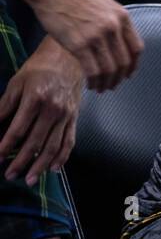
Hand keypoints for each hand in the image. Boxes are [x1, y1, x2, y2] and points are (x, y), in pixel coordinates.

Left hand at [0, 38, 83, 183]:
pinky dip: (61, 157)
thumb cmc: (39, 70)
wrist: (69, 59)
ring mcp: (66, 116)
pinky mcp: (75, 119)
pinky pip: (69, 142)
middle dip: (21, 162)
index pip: (17, 130)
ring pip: (53, 146)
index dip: (5, 147)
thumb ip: (5, 106)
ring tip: (30, 180)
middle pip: (35, 143)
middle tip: (10, 175)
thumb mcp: (17, 83)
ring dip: (40, 166)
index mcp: (35, 99)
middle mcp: (52, 110)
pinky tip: (53, 169)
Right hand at [31, 0, 142, 91]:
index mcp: (122, 16)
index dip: (133, 65)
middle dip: (119, 78)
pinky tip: (90, 84)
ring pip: (109, 70)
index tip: (128, 74)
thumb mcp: (104, 5)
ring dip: (106, 83)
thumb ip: (114, 23)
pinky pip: (93, 71)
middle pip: (124, 62)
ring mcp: (97, 36)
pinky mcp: (79, 45)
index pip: (136, 48)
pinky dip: (94, 81)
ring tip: (100, 88)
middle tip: (113, 85)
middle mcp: (113, 27)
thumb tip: (118, 46)